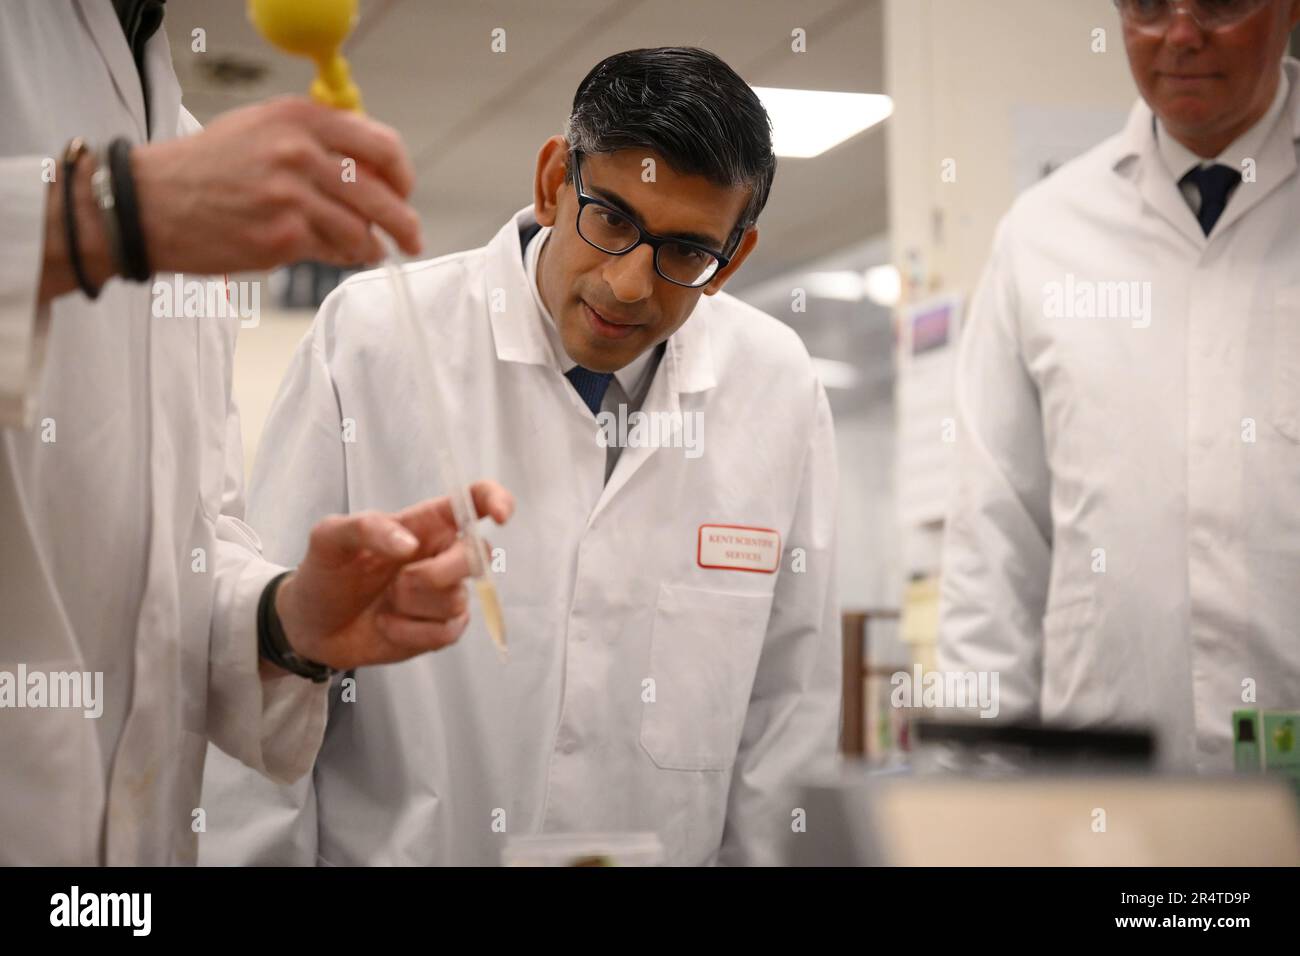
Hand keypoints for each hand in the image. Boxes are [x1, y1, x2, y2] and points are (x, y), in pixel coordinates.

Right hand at [134, 96, 422, 272]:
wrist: (150, 202)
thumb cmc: (209, 167)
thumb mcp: (263, 129)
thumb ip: (319, 140)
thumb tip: (374, 168)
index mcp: (300, 119)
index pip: (381, 145)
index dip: (402, 175)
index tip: (405, 192)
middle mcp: (299, 153)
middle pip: (379, 194)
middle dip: (404, 223)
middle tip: (412, 238)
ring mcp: (292, 198)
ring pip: (360, 230)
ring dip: (370, 246)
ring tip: (368, 251)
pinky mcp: (283, 238)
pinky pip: (333, 253)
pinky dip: (340, 257)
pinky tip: (334, 255)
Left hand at [273, 480, 513, 670]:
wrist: (311, 626)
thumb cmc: (325, 573)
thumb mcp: (329, 539)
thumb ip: (366, 528)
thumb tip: (410, 544)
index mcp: (425, 524)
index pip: (474, 501)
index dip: (496, 501)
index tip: (501, 516)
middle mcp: (443, 555)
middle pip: (479, 556)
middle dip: (438, 573)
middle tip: (399, 581)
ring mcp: (446, 594)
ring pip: (456, 600)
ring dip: (411, 606)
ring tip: (383, 602)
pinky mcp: (442, 629)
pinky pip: (446, 632)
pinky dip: (409, 633)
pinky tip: (387, 625)